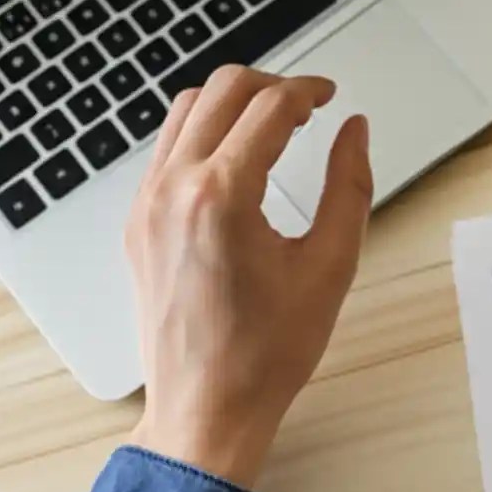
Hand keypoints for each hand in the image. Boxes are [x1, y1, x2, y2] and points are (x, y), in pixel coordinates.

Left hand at [125, 66, 372, 490]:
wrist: (206, 406)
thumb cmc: (266, 351)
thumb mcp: (331, 265)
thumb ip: (350, 185)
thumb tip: (354, 131)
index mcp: (222, 198)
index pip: (269, 107)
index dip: (309, 90)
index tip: (330, 96)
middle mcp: (174, 190)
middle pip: (221, 89)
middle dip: (271, 85)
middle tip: (307, 104)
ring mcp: (147, 204)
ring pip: (186, 110)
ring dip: (233, 103)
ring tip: (273, 125)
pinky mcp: (137, 221)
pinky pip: (167, 148)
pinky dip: (204, 133)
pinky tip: (237, 159)